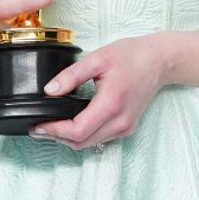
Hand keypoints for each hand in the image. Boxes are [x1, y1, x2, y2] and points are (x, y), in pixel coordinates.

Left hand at [29, 32, 178, 149]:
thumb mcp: (98, 58)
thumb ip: (72, 75)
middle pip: (81, 142)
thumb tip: (49, 90)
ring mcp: (125, 127)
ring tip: (51, 125)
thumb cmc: (132, 55)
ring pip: (89, 143)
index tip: (38, 125)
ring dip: (69, 138)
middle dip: (57, 137)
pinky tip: (71, 122)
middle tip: (38, 127)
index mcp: (112, 104)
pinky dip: (82, 135)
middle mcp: (120, 122)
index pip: (77, 130)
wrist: (160, 61)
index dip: (54, 131)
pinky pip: (99, 138)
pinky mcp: (126, 127)